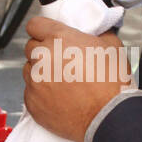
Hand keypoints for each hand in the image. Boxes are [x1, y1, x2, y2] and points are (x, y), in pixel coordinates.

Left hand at [23, 16, 132, 141]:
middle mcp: (42, 57)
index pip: (35, 25)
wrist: (108, 116)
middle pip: (30, 48)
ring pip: (28, 70)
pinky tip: (59, 97)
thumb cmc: (111, 84)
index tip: (46, 37)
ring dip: (40, 73)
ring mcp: (34, 81)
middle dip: (43, 53)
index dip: (42, 31)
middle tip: (60, 62)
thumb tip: (94, 30)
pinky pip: (30, 92)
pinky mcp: (32, 102)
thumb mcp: (112, 46)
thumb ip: (97, 33)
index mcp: (59, 39)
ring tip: (61, 82)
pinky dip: (41, 94)